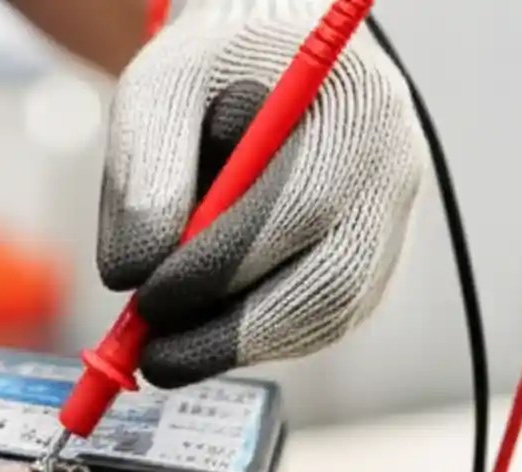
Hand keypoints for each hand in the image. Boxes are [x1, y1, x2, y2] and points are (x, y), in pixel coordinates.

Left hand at [96, 0, 426, 388]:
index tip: (148, 298)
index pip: (302, 207)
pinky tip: (198, 327)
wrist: (262, 61)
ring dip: (236, 345)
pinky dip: (252, 338)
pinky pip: (316, 322)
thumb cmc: (209, 70)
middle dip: (232, 335)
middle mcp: (390, 172)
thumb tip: (132, 276)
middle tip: (153, 359)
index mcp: (351, 109)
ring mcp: (386, 224)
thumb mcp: (159, 93)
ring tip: (163, 345)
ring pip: (326, 317)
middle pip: (332, 283)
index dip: (221, 266)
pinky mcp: (365, 264)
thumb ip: (142, 174)